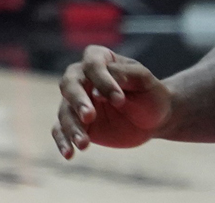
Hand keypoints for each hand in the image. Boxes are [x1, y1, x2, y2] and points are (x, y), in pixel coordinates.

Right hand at [53, 45, 172, 157]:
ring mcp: (75, 101)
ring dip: (72, 127)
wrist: (154, 117)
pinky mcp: (75, 122)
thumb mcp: (145, 81)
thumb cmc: (150, 94)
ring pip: (65, 110)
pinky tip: (69, 154)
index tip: (119, 99)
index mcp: (98, 60)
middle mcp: (81, 78)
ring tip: (84, 144)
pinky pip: (60, 129)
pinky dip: (63, 141)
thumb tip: (97, 92)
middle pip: (69, 85)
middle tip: (89, 116)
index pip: (92, 64)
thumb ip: (124, 77)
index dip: (102, 80)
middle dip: (78, 101)